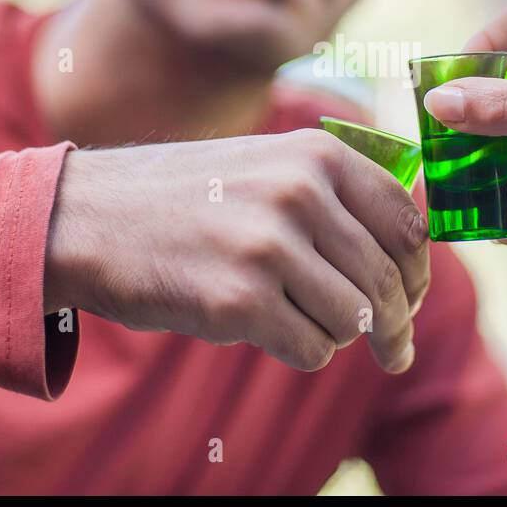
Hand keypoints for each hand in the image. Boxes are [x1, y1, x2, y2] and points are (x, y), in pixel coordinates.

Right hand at [43, 128, 428, 373]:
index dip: (419, 272)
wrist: (87, 217)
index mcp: (317, 155)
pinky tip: (267, 329)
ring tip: (298, 319)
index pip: (408, 223)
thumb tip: (414, 244)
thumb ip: (337, 192)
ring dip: (336, 333)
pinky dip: (301, 351)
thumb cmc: (186, 195)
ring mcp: (270, 248)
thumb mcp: (267, 162)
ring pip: (352, 319)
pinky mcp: (239, 301)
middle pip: (387, 281)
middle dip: (395, 324)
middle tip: (394, 348)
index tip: (412, 299)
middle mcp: (300, 194)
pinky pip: (312, 349)